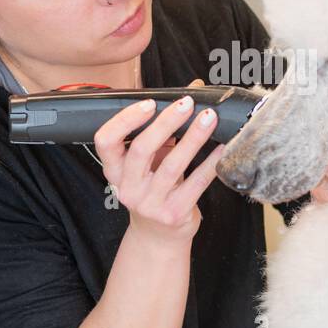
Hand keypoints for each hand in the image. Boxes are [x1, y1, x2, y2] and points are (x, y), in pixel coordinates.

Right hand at [93, 78, 222, 246]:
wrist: (158, 237)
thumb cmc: (154, 190)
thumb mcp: (149, 163)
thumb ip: (164, 129)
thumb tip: (193, 89)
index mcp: (115, 171)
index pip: (106, 141)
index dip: (125, 120)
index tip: (149, 103)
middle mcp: (128, 188)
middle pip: (141, 149)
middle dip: (165, 122)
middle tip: (187, 104)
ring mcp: (150, 203)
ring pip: (172, 165)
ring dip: (193, 138)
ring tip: (209, 118)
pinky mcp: (173, 214)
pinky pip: (195, 184)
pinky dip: (210, 163)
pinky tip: (221, 147)